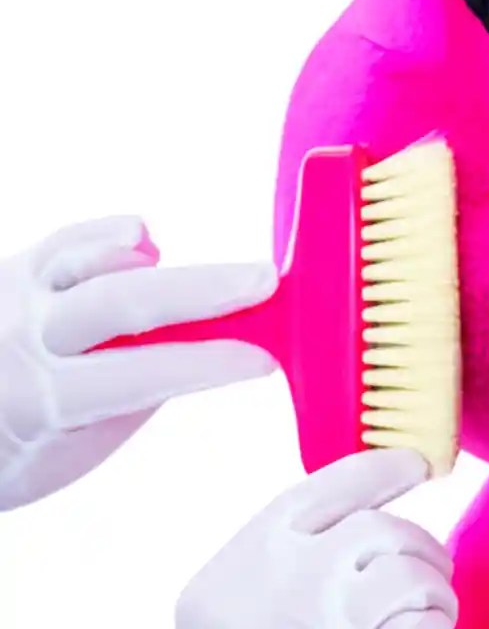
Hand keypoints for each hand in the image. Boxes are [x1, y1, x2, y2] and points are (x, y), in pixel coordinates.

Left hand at [0, 216, 277, 509]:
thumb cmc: (25, 449)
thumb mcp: (77, 442)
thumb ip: (136, 388)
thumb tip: (210, 344)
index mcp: (42, 400)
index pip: (140, 374)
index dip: (209, 364)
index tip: (266, 360)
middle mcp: (22, 338)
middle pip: (120, 301)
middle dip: (202, 289)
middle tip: (266, 281)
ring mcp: (13, 296)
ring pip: (87, 262)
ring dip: (154, 259)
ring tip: (198, 259)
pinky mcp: (14, 268)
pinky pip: (64, 241)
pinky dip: (107, 236)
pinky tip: (141, 238)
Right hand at [176, 448, 456, 628]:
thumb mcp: (243, 583)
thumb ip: (295, 546)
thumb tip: (382, 503)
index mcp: (261, 548)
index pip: (335, 484)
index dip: (386, 467)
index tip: (417, 464)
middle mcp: (298, 575)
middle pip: (386, 531)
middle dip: (419, 549)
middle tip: (425, 575)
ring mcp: (333, 617)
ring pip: (415, 575)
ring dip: (434, 594)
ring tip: (420, 616)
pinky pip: (426, 628)